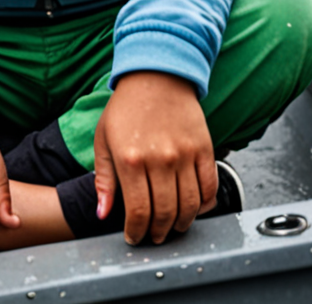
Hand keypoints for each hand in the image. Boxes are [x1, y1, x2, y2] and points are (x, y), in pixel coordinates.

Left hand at [92, 72, 216, 244]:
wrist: (156, 75)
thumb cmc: (126, 107)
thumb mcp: (103, 139)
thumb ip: (104, 179)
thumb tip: (102, 213)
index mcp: (130, 159)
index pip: (138, 212)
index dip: (137, 232)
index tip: (135, 237)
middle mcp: (159, 159)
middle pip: (165, 214)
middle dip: (158, 233)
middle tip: (154, 236)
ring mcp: (185, 155)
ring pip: (190, 206)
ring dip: (181, 223)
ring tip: (172, 226)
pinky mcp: (204, 149)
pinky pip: (209, 188)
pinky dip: (204, 205)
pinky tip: (193, 207)